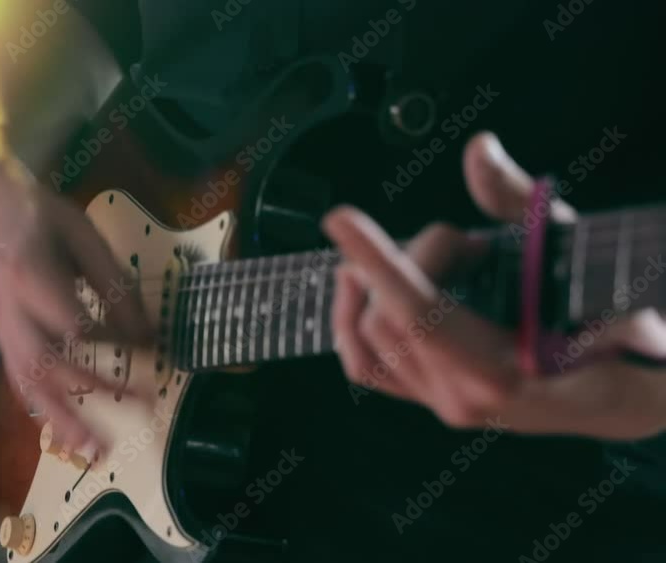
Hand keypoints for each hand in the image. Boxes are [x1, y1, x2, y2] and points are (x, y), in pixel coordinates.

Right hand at [0, 159, 154, 452]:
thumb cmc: (37, 215)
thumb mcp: (80, 233)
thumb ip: (112, 281)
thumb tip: (145, 332)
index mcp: (29, 274)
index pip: (72, 322)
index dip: (112, 341)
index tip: (148, 347)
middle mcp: (10, 310)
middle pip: (44, 365)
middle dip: (87, 396)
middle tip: (132, 412)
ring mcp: (0, 329)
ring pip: (26, 383)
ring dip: (61, 420)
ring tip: (92, 449)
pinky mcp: (0, 339)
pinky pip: (20, 381)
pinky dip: (45, 409)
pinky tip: (69, 431)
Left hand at [323, 132, 665, 439]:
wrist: (612, 386)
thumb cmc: (604, 320)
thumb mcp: (569, 254)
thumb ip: (518, 201)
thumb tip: (478, 150)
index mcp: (504, 373)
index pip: (420, 315)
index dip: (379, 262)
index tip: (341, 219)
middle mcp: (463, 400)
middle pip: (385, 314)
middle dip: (412, 260)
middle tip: (464, 243)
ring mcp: (438, 404)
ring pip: (363, 337)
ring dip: (382, 284)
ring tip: (431, 259)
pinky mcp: (423, 399)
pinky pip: (362, 362)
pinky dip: (353, 317)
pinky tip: (365, 284)